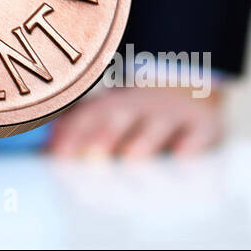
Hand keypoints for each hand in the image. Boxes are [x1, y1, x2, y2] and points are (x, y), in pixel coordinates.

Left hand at [46, 84, 225, 158]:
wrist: (192, 90)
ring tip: (131, 158)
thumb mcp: (108, 115)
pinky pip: (199, 135)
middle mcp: (141, 106)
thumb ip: (75, 130)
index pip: (88, 116)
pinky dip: (192, 146)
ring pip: (157, 126)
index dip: (72, 134)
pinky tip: (183, 158)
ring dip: (144, 141)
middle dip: (104, 135)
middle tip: (91, 159)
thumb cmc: (138, 116)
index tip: (58, 157)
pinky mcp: (205, 126)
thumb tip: (45, 151)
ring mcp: (173, 115)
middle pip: (120, 115)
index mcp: (113, 104)